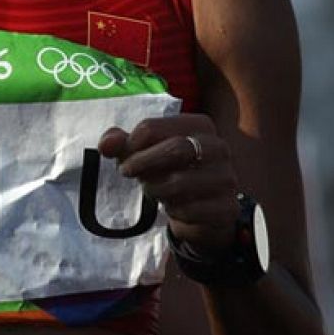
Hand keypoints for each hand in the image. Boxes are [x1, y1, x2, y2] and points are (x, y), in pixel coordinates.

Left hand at [99, 114, 240, 251]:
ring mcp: (227, 178)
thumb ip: (120, 143)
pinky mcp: (228, 207)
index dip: (130, 144)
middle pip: (175, 148)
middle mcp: (219, 147)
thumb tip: (106, 144)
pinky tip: (173, 205)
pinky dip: (173, 209)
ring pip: (180, 181)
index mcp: (199, 125)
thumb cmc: (168, 170)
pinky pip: (189, 209)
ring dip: (155, 188)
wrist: (201, 208)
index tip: (124, 156)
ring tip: (152, 189)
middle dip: (142, 163)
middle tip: (127, 172)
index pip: (153, 127)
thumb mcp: (143, 152)